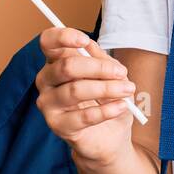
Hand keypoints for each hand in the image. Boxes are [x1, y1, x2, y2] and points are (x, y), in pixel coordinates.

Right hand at [35, 26, 137, 165]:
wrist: (110, 136)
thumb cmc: (107, 100)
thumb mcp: (110, 75)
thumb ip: (100, 59)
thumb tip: (89, 45)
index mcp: (56, 62)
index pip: (48, 42)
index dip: (63, 37)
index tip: (85, 40)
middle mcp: (46, 80)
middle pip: (66, 66)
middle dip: (99, 68)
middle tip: (122, 73)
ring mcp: (48, 104)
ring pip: (75, 90)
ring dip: (107, 89)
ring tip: (127, 90)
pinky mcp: (57, 126)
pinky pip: (83, 116)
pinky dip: (107, 110)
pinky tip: (121, 107)